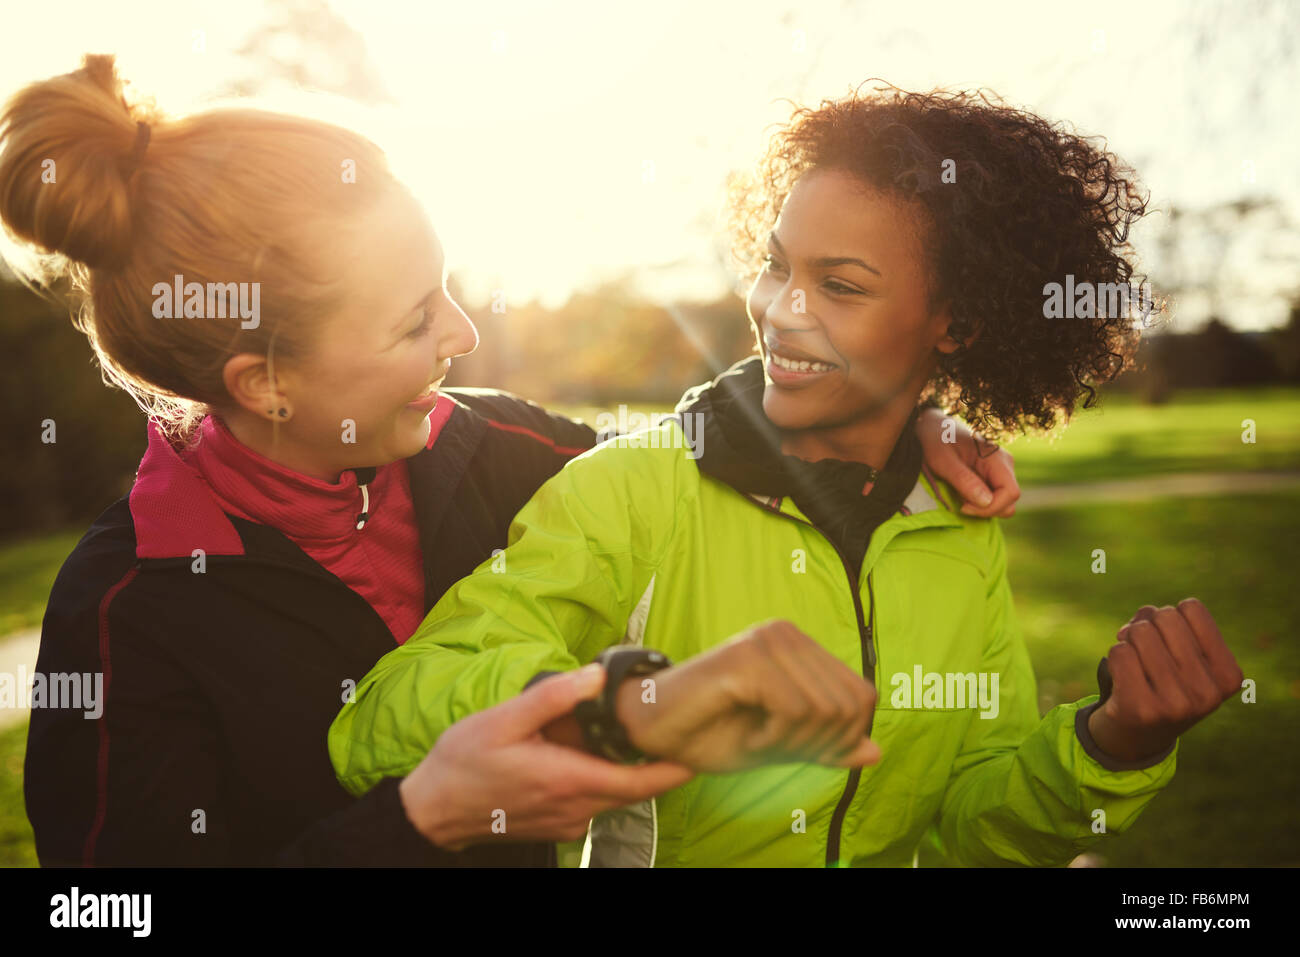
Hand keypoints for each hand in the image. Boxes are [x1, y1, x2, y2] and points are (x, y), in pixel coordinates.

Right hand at [399, 665, 693, 850]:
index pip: (640, 783)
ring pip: (611, 797)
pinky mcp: (555, 827)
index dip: (674, 770)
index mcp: (568, 779)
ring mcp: (566, 822)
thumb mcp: (505, 718)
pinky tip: (582, 754)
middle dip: (654, 764)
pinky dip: (598, 780)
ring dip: (623, 771)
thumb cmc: (464, 761)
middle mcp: (574, 808)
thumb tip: (596, 676)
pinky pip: (590, 803)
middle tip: (668, 731)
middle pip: (632, 790)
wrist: (433, 809)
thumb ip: (554, 697)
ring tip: (628, 736)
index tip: (698, 752)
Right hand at [615, 620, 881, 773]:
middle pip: (848, 705)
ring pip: (823, 709)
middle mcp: (787, 634)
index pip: (862, 696)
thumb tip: (876, 752)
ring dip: (791, 743)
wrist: (652, 729)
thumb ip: (826, 744)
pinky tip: (746, 737)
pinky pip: (791, 709)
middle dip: (818, 745)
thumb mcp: (781, 744)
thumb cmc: (713, 732)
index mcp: (800, 647)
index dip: (844, 738)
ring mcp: (766, 641)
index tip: (802, 753)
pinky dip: (772, 739)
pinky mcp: (746, 658)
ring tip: (756, 740)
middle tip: (775, 750)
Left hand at [915, 406, 1019, 517]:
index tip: (964, 507)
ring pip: (1003, 502)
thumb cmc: (936, 441)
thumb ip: (964, 480)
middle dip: (986, 510)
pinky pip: (994, 498)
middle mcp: (1005, 464)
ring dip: (982, 508)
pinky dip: (979, 502)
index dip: (991, 507)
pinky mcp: (992, 476)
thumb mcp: (944, 461)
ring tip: (959, 496)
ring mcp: (1000, 471)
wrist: (933, 428)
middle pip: (1010, 502)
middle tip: (960, 503)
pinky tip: (962, 493)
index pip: (1011, 493)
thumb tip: (986, 502)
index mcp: (997, 458)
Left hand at [1087, 599, 1242, 762]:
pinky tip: (1121, 678)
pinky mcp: (1139, 709)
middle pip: (1164, 617)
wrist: (1139, 734)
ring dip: (1128, 642)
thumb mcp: (1179, 653)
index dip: (1171, 616)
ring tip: (1134, 665)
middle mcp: (1207, 693)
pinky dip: (1114, 657)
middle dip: (1147, 626)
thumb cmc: (1161, 681)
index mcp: (1228, 676)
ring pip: (1138, 633)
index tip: (1168, 640)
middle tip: (1145, 652)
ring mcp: (1174, 704)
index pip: (1192, 608)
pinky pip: (1119, 652)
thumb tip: (1132, 629)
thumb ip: (1161, 621)